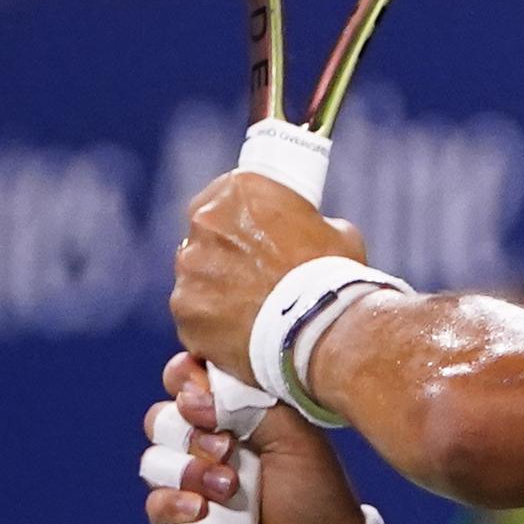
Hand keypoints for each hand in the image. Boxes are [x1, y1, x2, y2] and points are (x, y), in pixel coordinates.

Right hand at [143, 351, 367, 523]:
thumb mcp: (293, 435)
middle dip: (188, 430)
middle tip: (228, 448)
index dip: (185, 381)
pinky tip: (201, 512)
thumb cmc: (314, 493)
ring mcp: (191, 487)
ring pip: (154, 461)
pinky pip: (155, 507)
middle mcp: (207, 447)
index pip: (187, 381)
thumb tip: (195, 397)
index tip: (203, 396)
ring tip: (228, 489)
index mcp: (234, 416)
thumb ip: (248, 402)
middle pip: (160, 418)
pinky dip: (174, 505)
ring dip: (189, 471)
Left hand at [167, 169, 363, 384]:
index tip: (252, 230)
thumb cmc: (334, 277)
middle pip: (205, 233)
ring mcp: (190, 268)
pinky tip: (239, 332)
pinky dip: (211, 322)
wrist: (325, 329)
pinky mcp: (185, 310)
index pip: (225, 192)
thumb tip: (306, 235)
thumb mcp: (337, 233)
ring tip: (250, 309)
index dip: (239, 215)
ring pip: (196, 275)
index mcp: (241, 190)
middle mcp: (206, 222)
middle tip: (254, 272)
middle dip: (223, 251)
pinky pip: (194, 314)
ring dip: (215, 287)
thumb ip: (309, 226)